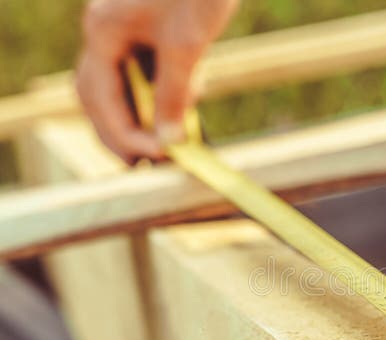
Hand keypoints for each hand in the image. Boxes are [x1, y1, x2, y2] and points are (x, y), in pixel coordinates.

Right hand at [77, 0, 237, 161]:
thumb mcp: (188, 44)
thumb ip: (176, 94)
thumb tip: (168, 141)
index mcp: (103, 31)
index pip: (100, 97)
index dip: (123, 133)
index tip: (154, 157)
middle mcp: (107, 32)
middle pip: (102, 96)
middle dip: (122, 132)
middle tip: (146, 165)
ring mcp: (127, 30)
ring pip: (124, 86)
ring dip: (144, 117)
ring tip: (168, 146)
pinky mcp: (152, 30)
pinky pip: (148, 72)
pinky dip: (163, 95)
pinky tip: (186, 108)